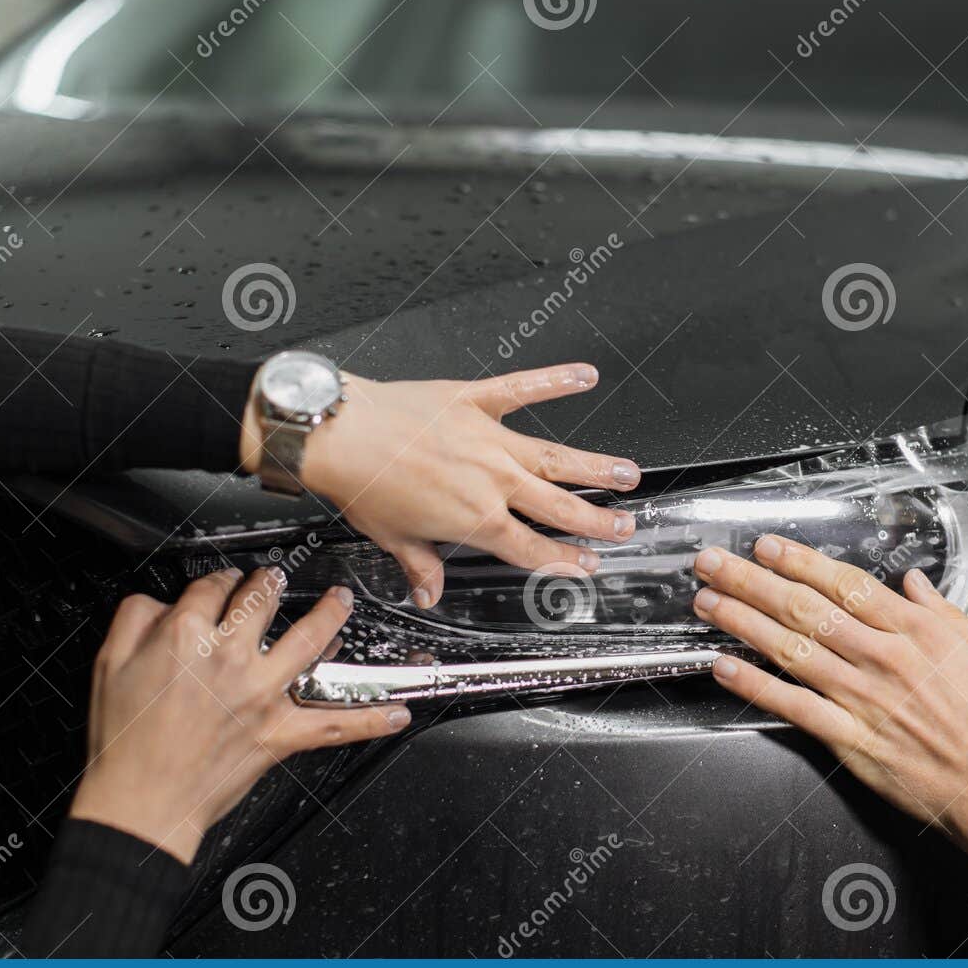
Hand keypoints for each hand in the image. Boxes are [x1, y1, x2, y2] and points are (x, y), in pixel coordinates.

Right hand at [70, 569, 408, 863]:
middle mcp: (231, 658)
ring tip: (340, 601)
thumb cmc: (124, 740)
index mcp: (186, 637)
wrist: (140, 802)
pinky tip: (398, 712)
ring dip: (330, 615)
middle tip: (275, 579)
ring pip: (309, 639)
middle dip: (271, 582)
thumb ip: (137, 618)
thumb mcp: (109, 663)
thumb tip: (162, 601)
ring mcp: (262, 695)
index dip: (218, 579)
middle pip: (263, 600)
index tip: (222, 582)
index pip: (212, 587)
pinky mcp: (279, 733)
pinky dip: (370, 721)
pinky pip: (334, 725)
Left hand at [241, 363, 640, 607]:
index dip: (563, 561)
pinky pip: (522, 389)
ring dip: (595, 466)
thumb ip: (420, 566)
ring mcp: (489, 440)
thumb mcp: (393, 538)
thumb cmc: (363, 482)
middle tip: (625, 526)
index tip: (587, 565)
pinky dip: (555, 380)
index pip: (531, 548)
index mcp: (476, 519)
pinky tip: (585, 374)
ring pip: (555, 457)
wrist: (340, 434)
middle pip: (557, 506)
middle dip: (595, 521)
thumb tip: (427, 592)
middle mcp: (493, 481)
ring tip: (626, 472)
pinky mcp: (475, 401)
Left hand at [691, 535, 967, 955]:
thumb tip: (916, 585)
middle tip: (713, 562)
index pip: (846, 585)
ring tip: (707, 603)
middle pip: (806, 609)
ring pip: (791, 650)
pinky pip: (794, 708)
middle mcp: (886, 659)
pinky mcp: (854, 742)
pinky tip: (725, 668)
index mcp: (919, 633)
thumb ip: (947, 615)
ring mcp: (866, 701)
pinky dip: (756, 686)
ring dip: (742, 623)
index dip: (801, 562)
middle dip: (753, 581)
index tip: (767, 546)